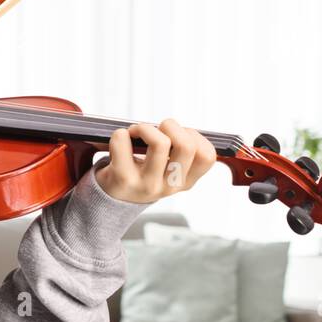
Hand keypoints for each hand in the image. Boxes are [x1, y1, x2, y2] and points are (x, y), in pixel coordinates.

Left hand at [92, 118, 217, 203]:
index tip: (178, 134)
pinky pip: (123, 141)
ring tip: (137, 132)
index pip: (207, 156)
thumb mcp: (169, 170)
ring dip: (145, 127)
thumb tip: (176, 127)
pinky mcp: (123, 179)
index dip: (194, 136)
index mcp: (185, 181)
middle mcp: (170, 187)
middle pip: (186, 145)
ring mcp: (147, 185)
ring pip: (160, 142)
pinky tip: (121, 140)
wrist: (113, 196)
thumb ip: (180, 152)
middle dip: (171, 125)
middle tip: (157, 128)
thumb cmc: (143, 173)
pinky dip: (120, 133)